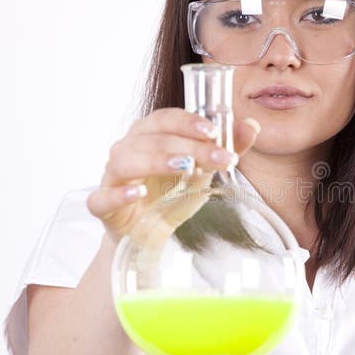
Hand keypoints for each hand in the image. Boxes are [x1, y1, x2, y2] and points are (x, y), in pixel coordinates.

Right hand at [86, 108, 260, 244]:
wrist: (147, 235)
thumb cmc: (170, 195)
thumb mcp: (202, 171)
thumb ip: (225, 148)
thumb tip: (252, 125)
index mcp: (148, 135)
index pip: (164, 118)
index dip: (187, 122)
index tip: (213, 130)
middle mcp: (126, 149)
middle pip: (152, 139)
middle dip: (187, 146)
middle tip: (217, 156)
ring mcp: (111, 176)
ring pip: (126, 160)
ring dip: (156, 160)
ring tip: (184, 167)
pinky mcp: (102, 205)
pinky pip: (103, 197)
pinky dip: (119, 193)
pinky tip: (139, 192)